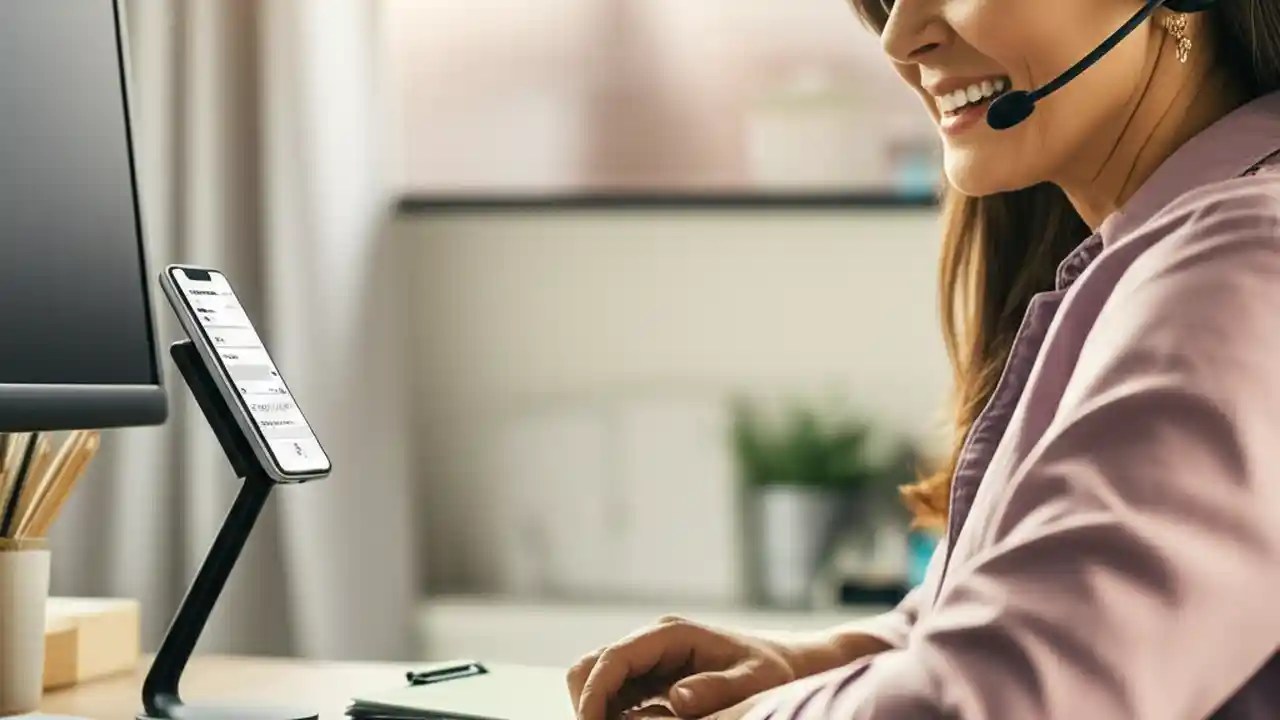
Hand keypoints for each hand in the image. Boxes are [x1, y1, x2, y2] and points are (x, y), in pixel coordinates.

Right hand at [567, 615, 837, 719]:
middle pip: (590, 665)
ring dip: (598, 710)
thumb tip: (677, 698)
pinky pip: (614, 694)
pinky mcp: (649, 676)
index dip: (594, 694)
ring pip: (596, 679)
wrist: (784, 661)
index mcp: (670, 634)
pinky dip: (611, 715)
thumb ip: (717, 688)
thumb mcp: (753, 681)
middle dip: (587, 702)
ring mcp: (648, 657)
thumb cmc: (772, 670)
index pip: (612, 659)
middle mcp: (652, 640)